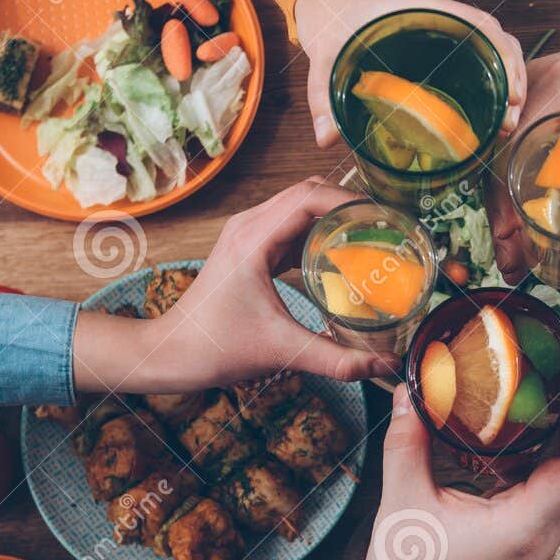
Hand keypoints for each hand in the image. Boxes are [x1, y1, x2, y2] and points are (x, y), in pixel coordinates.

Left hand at [72, 179, 396, 392]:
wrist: (174, 352)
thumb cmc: (216, 347)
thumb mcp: (282, 351)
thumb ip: (336, 360)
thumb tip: (383, 367)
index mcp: (253, 239)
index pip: (308, 197)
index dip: (349, 202)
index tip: (383, 218)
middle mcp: (248, 226)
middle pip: (307, 192)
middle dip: (348, 203)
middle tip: (385, 226)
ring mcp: (246, 233)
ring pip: (299, 204)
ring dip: (333, 213)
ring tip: (370, 235)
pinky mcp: (249, 246)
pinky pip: (290, 223)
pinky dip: (317, 229)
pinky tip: (341, 252)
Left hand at [295, 0, 526, 145]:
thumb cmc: (331, 13)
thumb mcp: (325, 53)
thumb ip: (322, 95)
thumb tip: (325, 139)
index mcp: (422, 8)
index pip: (480, 24)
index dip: (503, 57)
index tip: (510, 94)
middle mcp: (440, 15)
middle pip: (496, 40)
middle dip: (512, 79)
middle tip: (509, 122)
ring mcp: (442, 28)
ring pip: (491, 48)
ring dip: (506, 82)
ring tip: (506, 123)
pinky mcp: (439, 42)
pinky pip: (475, 56)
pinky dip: (489, 80)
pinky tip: (488, 111)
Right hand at [364, 381, 559, 559]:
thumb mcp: (403, 499)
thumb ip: (408, 441)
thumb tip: (409, 392)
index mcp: (522, 526)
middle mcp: (542, 536)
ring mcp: (539, 542)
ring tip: (540, 408)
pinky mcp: (528, 542)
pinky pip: (553, 497)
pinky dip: (545, 466)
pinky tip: (512, 446)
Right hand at [492, 40, 559, 282]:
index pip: (516, 145)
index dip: (509, 197)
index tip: (515, 237)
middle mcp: (532, 83)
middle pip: (498, 155)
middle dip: (500, 212)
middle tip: (511, 259)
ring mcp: (526, 90)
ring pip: (499, 153)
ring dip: (501, 202)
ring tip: (511, 250)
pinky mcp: (529, 101)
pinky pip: (509, 145)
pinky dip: (510, 182)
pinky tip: (516, 219)